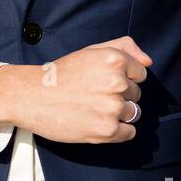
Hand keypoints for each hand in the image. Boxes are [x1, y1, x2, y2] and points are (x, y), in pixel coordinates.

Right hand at [0, 35, 151, 142]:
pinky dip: (117, 131)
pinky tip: (97, 123)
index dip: (123, 78)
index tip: (103, 82)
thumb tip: (149, 61)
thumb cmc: (61, 74)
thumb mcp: (90, 51)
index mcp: (113, 59)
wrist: (31, 97)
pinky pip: (129, 132)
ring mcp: (112, 108)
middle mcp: (116, 82)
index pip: (140, 74)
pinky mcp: (107, 130)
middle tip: (93, 96)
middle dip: (119, 96)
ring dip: (117, 114)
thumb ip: (123, 47)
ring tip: (93, 109)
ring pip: (133, 113)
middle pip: (136, 94)